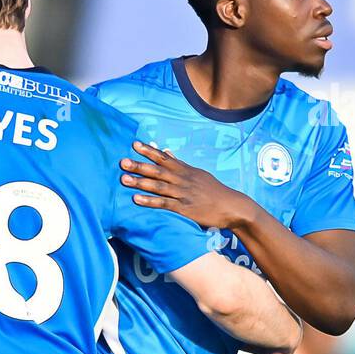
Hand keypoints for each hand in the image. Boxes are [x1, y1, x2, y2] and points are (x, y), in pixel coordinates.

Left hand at [120, 141, 254, 230]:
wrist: (233, 207)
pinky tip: (136, 199)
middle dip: (139, 165)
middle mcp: (183, 180)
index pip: (164, 158)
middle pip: (158, 170)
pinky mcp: (184, 209)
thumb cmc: (214, 191)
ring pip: (158, 186)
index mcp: (186, 171)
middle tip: (122, 161)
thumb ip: (180, 164)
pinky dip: (150, 201)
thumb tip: (167, 151)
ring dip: (140, 182)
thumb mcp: (198, 174)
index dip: (149, 151)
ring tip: (123, 179)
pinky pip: (164, 204)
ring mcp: (183, 194)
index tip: (134, 144)